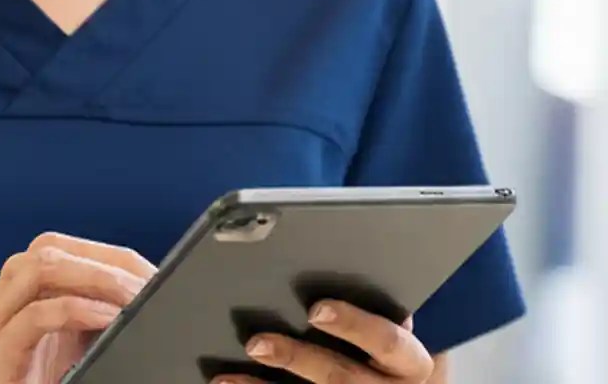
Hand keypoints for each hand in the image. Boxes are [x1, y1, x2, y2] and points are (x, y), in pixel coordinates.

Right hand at [0, 232, 155, 383]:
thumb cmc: (27, 378)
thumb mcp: (68, 344)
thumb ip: (92, 318)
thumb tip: (145, 301)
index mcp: (24, 289)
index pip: (69, 250)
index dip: (115, 258)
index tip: (155, 274)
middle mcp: (8, 295)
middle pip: (51, 248)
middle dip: (105, 260)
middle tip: (148, 283)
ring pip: (39, 268)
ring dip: (92, 276)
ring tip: (131, 296)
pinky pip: (35, 316)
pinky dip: (77, 310)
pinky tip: (108, 319)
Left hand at [214, 300, 434, 383]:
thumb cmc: (393, 352)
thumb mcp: (397, 332)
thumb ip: (374, 308)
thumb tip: (319, 266)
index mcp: (410, 362)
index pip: (387, 341)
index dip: (352, 324)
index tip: (315, 308)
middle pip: (341, 377)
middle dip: (297, 358)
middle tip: (257, 342)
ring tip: (228, 376)